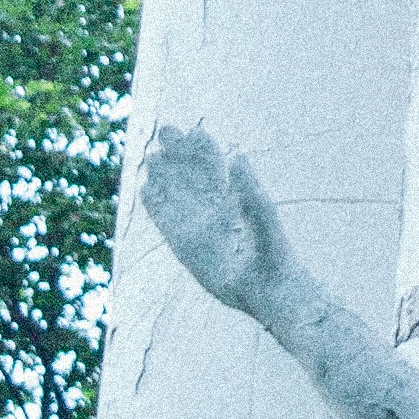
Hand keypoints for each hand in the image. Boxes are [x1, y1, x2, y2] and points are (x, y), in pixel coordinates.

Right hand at [140, 125, 294, 322]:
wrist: (267, 288)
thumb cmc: (272, 249)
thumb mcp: (262, 212)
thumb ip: (248, 184)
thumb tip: (236, 153)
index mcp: (235, 193)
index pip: (214, 163)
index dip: (202, 146)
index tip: (192, 130)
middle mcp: (215, 206)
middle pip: (192, 173)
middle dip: (179, 153)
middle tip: (165, 132)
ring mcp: (199, 224)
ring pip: (177, 194)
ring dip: (165, 176)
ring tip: (152, 158)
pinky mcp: (186, 245)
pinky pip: (167, 221)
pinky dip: (156, 206)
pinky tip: (146, 190)